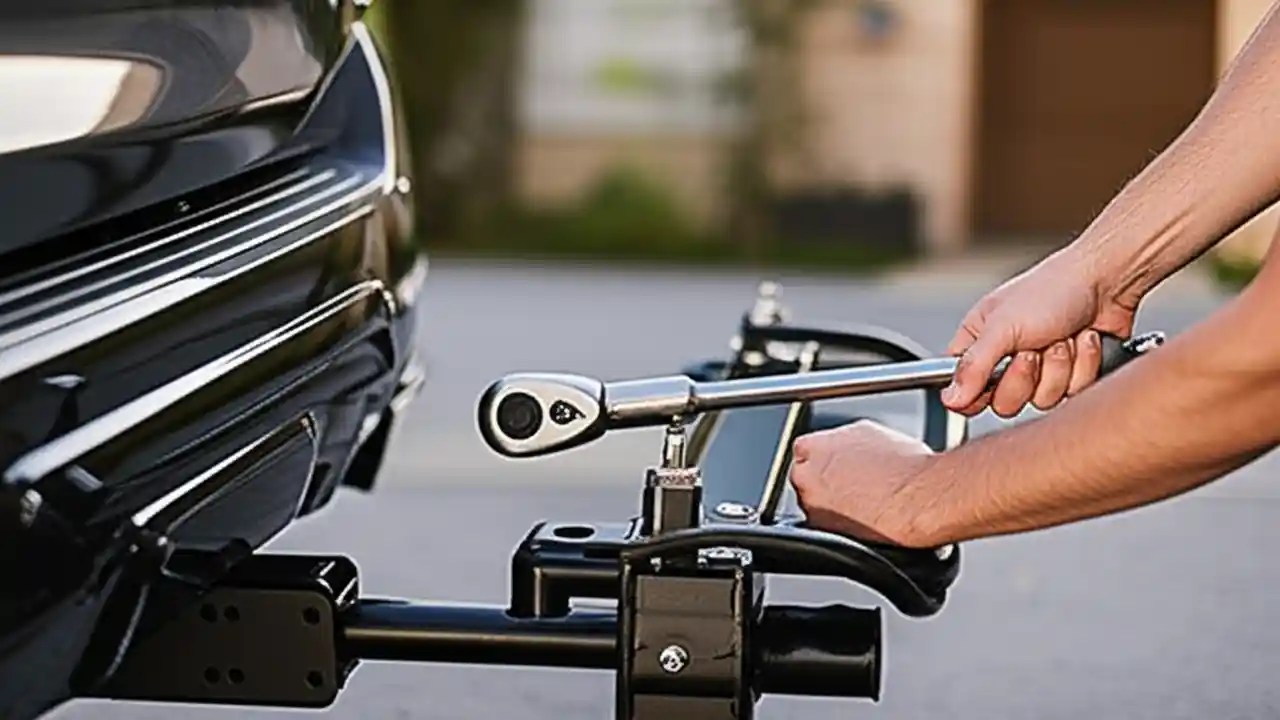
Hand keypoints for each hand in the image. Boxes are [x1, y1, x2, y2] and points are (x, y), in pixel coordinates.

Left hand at [790, 420, 939, 547]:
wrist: (919, 500)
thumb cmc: (903, 467)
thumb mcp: (870, 434)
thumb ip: (844, 439)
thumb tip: (843, 445)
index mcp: (811, 446)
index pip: (804, 451)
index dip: (825, 459)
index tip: (838, 465)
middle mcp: (805, 476)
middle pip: (806, 480)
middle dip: (824, 482)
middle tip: (852, 486)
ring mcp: (812, 506)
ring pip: (815, 505)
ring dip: (832, 506)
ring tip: (863, 504)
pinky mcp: (823, 534)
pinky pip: (827, 529)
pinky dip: (840, 526)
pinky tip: (864, 520)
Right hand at [944, 249, 1137, 417]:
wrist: (1108, 281)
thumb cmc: (1053, 288)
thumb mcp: (1002, 326)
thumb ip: (972, 366)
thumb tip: (949, 398)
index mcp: (980, 342)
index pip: (962, 387)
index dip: (975, 393)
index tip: (991, 383)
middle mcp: (1007, 359)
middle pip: (1005, 402)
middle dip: (1027, 375)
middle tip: (1034, 346)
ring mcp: (1041, 370)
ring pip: (1043, 400)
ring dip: (1060, 367)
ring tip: (1063, 336)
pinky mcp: (1070, 376)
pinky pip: (1073, 393)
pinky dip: (1084, 364)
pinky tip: (1083, 340)